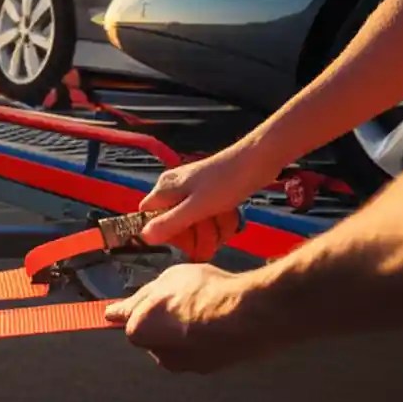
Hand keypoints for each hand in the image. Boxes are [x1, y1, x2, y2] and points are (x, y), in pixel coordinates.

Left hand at [103, 264, 275, 372]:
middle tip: (180, 299)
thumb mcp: (166, 280)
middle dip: (161, 320)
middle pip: (153, 333)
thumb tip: (115, 312)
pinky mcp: (209, 369)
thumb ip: (141, 298)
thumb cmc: (202, 293)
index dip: (123, 313)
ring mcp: (185, 365)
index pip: (126, 320)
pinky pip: (199, 350)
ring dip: (183, 331)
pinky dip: (203, 339)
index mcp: (140, 330)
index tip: (112, 314)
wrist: (245, 317)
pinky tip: (217, 323)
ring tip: (204, 310)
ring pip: (176, 344)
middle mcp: (158, 354)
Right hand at [140, 142, 282, 252]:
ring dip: (210, 228)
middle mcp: (174, 188)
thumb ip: (170, 223)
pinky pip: (205, 216)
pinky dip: (218, 220)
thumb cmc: (226, 182)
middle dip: (194, 233)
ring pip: (192, 221)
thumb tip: (144, 237)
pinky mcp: (208, 193)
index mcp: (164, 188)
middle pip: (171, 222)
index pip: (147, 216)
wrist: (258, 161)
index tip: (183, 240)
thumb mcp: (196, 207)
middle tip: (211, 236)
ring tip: (224, 221)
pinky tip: (229, 216)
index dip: (162, 232)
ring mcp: (191, 190)